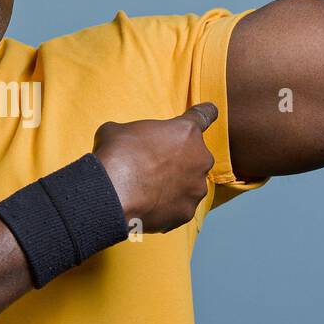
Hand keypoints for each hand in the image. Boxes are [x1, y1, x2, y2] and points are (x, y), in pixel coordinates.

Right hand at [93, 103, 218, 233]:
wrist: (113, 193)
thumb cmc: (116, 155)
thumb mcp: (118, 130)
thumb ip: (133, 132)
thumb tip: (123, 140)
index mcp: (186, 131)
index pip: (205, 115)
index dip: (206, 112)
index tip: (210, 111)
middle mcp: (200, 158)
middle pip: (196, 156)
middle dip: (181, 159)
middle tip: (155, 165)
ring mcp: (196, 188)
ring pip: (190, 184)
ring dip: (175, 185)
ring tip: (149, 189)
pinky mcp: (187, 212)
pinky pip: (179, 206)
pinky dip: (167, 206)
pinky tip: (147, 205)